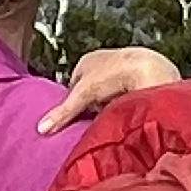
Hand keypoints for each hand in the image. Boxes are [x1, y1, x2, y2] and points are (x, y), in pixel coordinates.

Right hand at [42, 45, 182, 131]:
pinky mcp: (138, 81)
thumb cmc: (113, 74)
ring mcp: (122, 71)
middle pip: (92, 91)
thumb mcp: (83, 94)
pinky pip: (125, 97)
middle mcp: (105, 64)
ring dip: (109, 107)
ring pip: (109, 95)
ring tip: (110, 120)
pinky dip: (124, 106)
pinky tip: (126, 116)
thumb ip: (63, 112)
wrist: (149, 69)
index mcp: (88, 61)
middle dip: (92, 106)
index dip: (73, 103)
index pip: (73, 85)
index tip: (74, 119)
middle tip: (91, 123)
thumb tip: (41, 129)